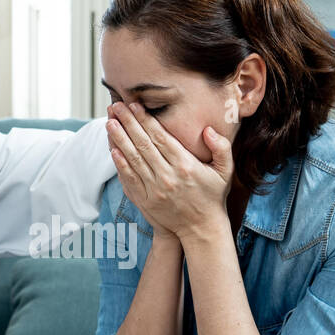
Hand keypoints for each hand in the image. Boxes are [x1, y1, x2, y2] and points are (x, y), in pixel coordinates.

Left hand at [106, 101, 234, 240]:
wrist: (201, 229)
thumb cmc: (213, 196)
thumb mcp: (225, 171)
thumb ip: (221, 148)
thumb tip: (208, 130)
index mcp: (185, 166)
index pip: (160, 137)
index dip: (145, 120)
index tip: (135, 105)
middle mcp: (168, 176)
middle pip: (143, 144)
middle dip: (128, 123)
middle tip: (116, 106)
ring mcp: (155, 190)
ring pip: (133, 160)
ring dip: (119, 140)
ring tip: (109, 122)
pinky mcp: (146, 201)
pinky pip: (130, 179)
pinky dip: (120, 164)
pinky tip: (112, 149)